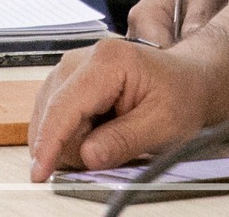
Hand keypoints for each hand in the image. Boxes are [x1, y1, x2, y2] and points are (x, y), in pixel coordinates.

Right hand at [27, 39, 216, 179]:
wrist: (188, 81)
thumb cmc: (180, 96)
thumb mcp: (162, 125)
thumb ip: (123, 140)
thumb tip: (87, 156)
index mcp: (108, 61)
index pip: (65, 106)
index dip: (50, 142)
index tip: (40, 171)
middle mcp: (84, 57)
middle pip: (53, 111)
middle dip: (70, 143)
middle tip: (106, 154)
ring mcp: (75, 66)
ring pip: (50, 112)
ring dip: (71, 138)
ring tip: (107, 140)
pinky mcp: (72, 78)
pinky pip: (56, 111)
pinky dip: (71, 131)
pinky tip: (97, 133)